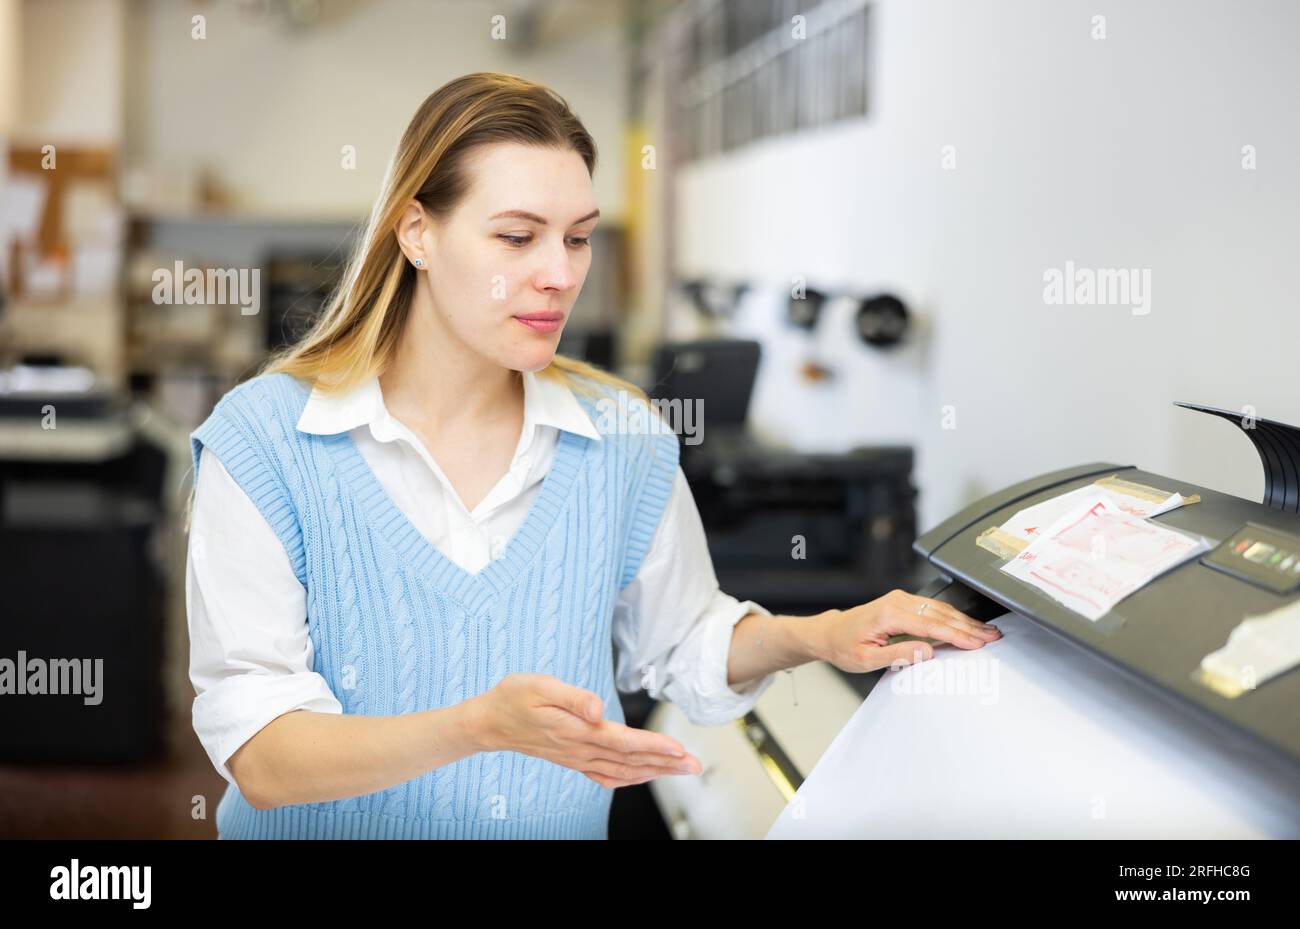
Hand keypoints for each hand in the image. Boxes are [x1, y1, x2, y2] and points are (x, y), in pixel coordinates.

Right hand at [474, 673, 703, 788]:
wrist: (488, 722)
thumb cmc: (513, 697)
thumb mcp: (540, 685)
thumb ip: (573, 697)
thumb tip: (599, 708)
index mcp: (575, 730)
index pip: (623, 742)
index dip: (653, 747)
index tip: (680, 749)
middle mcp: (579, 749)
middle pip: (630, 761)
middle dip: (666, 764)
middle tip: (695, 765)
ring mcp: (576, 758)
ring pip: (622, 770)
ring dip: (654, 771)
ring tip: (681, 769)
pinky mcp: (573, 759)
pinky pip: (606, 776)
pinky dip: (630, 777)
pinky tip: (642, 775)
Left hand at [816, 588, 1001, 673]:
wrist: (831, 633)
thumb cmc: (845, 646)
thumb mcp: (867, 659)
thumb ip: (898, 655)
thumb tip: (927, 651)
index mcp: (889, 614)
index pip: (932, 625)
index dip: (957, 634)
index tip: (977, 643)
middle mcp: (897, 602)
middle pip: (941, 614)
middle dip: (969, 627)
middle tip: (993, 637)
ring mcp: (901, 600)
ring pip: (940, 609)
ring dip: (965, 621)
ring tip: (987, 632)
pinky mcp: (904, 603)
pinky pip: (933, 609)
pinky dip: (953, 617)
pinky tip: (967, 626)